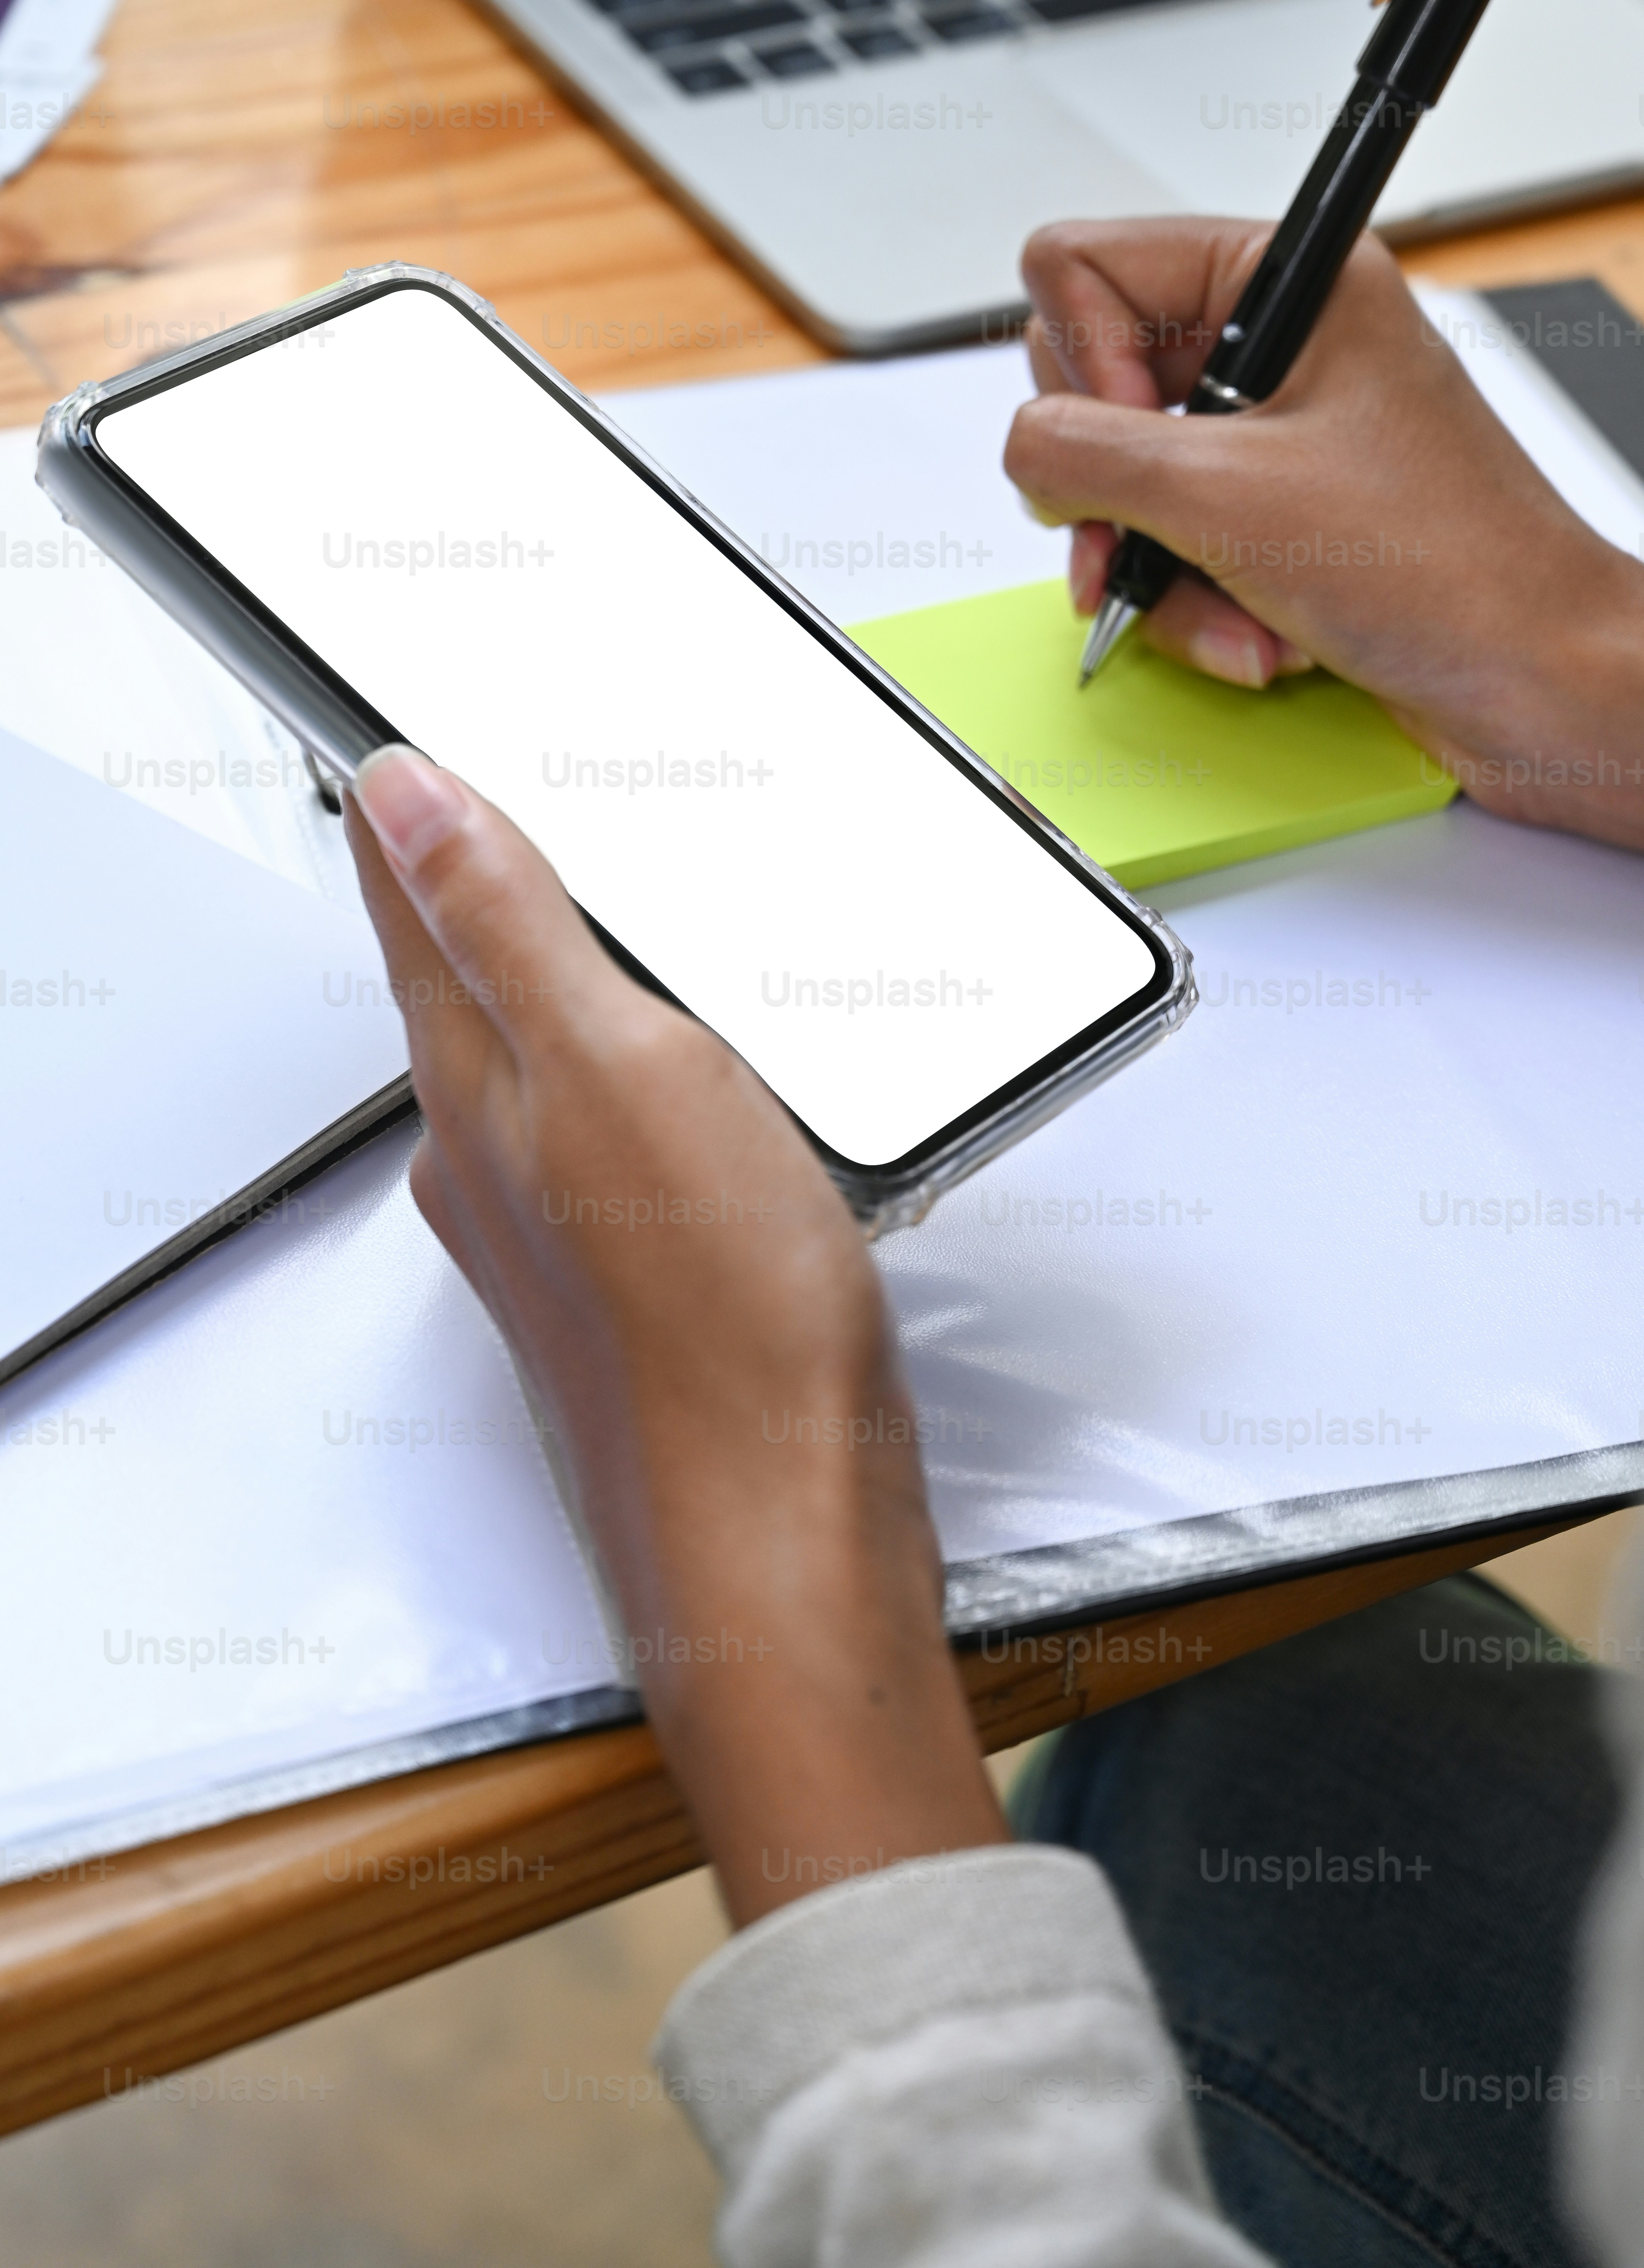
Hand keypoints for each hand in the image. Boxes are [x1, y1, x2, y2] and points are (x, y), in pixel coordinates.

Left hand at [346, 747, 1006, 1922]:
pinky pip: (631, 1118)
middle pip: (473, 977)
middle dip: (493, 875)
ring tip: (604, 891)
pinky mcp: (655, 1262)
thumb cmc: (717, 1325)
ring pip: (555, 1047)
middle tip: (492, 784)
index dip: (407, 808)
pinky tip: (705, 1055)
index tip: (399, 733)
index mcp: (477, 1093)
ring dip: (577, 965)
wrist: (786, 1534)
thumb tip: (402, 797)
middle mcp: (501, 1156)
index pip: (412, 907)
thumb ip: (508, 930)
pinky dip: (655, 1055)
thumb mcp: (614, 1072)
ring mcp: (575, 1217)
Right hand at [1005, 216, 1643, 847]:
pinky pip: (1175, 547)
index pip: (1088, 268)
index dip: (1084, 365)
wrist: (1542, 682)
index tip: (1133, 441)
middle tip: (1147, 541)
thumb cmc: (1449, 570)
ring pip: (1126, 483)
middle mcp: (1281, 343)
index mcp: (1290, 279)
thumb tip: (1027, 448)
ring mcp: (1277, 432)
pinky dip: (1200, 607)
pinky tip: (1260, 637)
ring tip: (1231, 613)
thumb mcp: (1227, 495)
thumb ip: (1088, 453)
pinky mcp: (1277, 514)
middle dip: (1115, 490)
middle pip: (1094, 382)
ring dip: (1163, 571)